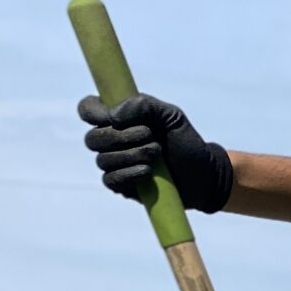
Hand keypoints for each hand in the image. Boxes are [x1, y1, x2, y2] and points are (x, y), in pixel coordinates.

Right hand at [79, 93, 234, 213]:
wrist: (203, 175)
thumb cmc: (185, 141)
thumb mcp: (171, 116)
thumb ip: (145, 105)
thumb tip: (114, 116)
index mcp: (117, 117)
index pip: (87, 109)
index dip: (94, 113)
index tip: (114, 117)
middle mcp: (110, 139)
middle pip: (93, 138)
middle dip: (121, 137)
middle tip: (151, 135)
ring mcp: (113, 163)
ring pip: (102, 160)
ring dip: (131, 155)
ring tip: (157, 153)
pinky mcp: (121, 185)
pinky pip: (110, 180)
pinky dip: (128, 174)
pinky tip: (148, 172)